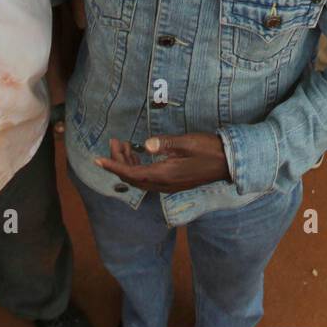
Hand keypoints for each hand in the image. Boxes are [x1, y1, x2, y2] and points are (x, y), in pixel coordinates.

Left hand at [95, 132, 230, 192]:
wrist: (229, 163)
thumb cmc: (209, 150)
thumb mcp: (187, 142)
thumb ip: (166, 144)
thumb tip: (147, 144)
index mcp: (164, 175)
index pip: (130, 173)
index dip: (113, 166)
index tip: (97, 160)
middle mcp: (164, 184)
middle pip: (132, 177)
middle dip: (119, 161)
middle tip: (114, 141)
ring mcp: (169, 185)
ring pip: (140, 178)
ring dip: (128, 163)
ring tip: (123, 144)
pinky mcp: (174, 182)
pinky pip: (149, 177)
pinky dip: (139, 166)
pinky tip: (139, 154)